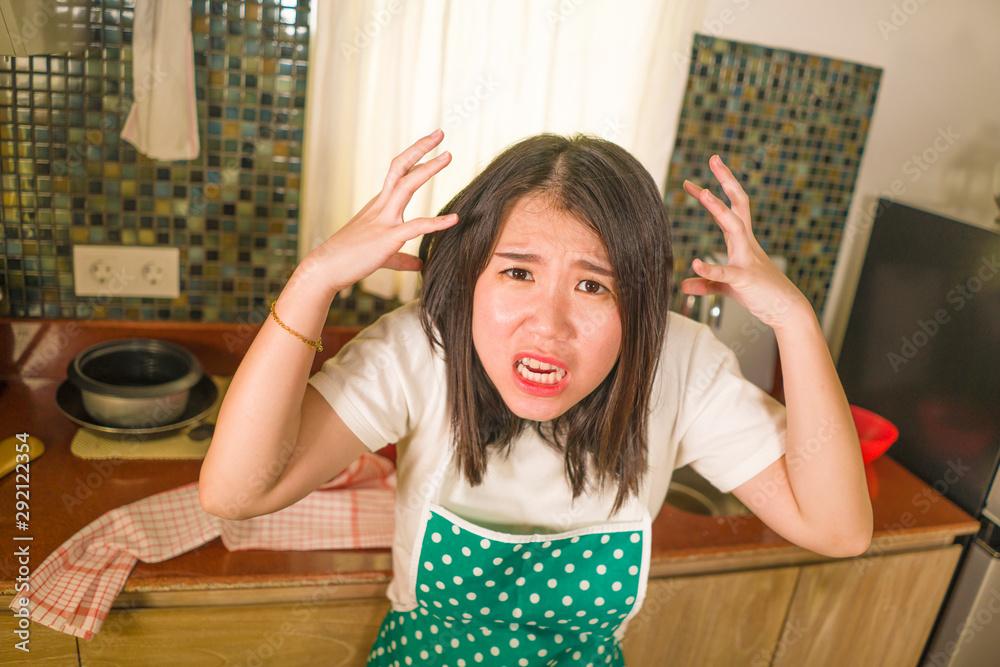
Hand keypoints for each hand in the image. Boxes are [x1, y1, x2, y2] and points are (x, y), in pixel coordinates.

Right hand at [296, 129, 458, 295]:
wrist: (326, 269)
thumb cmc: (350, 261)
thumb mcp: (383, 257)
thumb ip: (403, 258)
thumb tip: (420, 265)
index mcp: (379, 206)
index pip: (398, 173)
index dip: (415, 156)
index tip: (431, 144)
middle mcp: (381, 206)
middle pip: (401, 168)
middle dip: (420, 149)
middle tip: (440, 133)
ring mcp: (384, 220)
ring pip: (406, 186)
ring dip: (428, 168)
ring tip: (447, 155)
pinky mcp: (387, 238)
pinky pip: (416, 226)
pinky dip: (437, 222)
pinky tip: (455, 219)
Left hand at [680, 156, 810, 329]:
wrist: (785, 310)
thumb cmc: (759, 293)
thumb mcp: (727, 286)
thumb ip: (706, 282)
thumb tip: (683, 285)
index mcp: (742, 241)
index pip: (728, 209)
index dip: (711, 194)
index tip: (691, 182)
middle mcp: (746, 243)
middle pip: (738, 204)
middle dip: (727, 180)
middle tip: (714, 159)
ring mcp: (748, 258)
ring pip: (735, 227)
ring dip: (720, 209)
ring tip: (703, 193)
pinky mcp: (746, 278)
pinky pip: (727, 272)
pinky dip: (711, 268)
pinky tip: (696, 263)